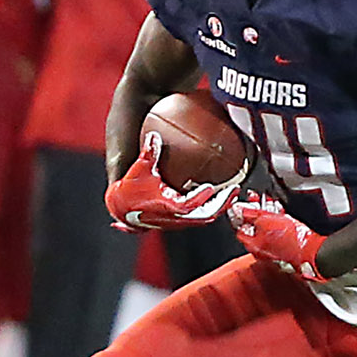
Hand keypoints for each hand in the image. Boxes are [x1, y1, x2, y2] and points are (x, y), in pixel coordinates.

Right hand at [104, 134, 233, 231]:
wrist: (121, 207)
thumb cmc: (131, 188)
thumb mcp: (140, 168)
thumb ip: (149, 152)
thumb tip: (154, 135)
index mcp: (167, 206)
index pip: (189, 205)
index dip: (201, 198)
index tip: (210, 187)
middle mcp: (175, 217)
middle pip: (205, 216)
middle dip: (222, 204)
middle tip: (234, 190)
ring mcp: (179, 221)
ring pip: (205, 218)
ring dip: (220, 207)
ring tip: (232, 193)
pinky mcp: (179, 220)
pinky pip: (200, 217)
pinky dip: (211, 208)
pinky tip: (220, 197)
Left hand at [230, 195, 328, 280]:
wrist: (311, 248)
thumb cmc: (290, 239)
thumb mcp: (265, 219)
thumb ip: (250, 214)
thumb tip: (240, 210)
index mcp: (252, 245)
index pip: (240, 229)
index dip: (242, 216)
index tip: (246, 207)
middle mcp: (261, 251)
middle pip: (253, 230)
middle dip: (256, 216)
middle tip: (260, 204)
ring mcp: (273, 251)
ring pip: (266, 231)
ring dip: (268, 218)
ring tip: (273, 208)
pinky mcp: (285, 249)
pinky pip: (277, 235)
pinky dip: (278, 225)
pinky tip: (282, 217)